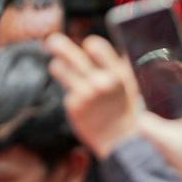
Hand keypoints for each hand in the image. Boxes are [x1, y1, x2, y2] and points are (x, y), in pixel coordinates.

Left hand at [46, 33, 140, 157]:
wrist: (121, 141)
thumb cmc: (124, 109)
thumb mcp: (129, 84)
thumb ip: (117, 64)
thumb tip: (108, 44)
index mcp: (117, 74)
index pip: (96, 46)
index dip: (89, 44)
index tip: (87, 45)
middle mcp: (100, 82)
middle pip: (71, 54)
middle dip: (58, 45)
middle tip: (51, 40)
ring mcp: (85, 95)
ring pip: (59, 68)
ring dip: (59, 66)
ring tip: (60, 67)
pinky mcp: (74, 107)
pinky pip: (66, 91)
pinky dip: (71, 94)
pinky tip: (81, 102)